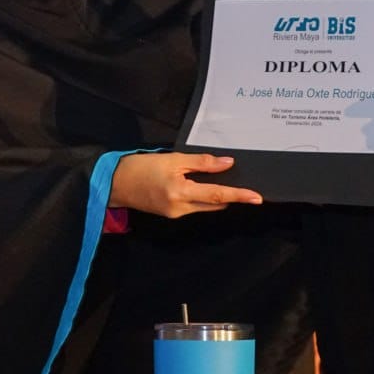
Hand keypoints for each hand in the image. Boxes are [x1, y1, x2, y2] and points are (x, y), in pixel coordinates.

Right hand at [109, 152, 262, 217]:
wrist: (116, 183)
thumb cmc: (143, 167)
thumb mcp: (173, 159)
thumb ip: (201, 163)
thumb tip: (227, 164)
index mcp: (181, 192)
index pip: (218, 194)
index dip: (239, 195)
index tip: (257, 198)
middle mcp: (181, 208)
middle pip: (215, 203)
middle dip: (231, 196)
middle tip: (246, 185)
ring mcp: (176, 214)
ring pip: (206, 206)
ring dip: (217, 197)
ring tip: (229, 183)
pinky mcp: (171, 214)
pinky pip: (195, 207)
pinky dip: (204, 198)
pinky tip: (206, 187)